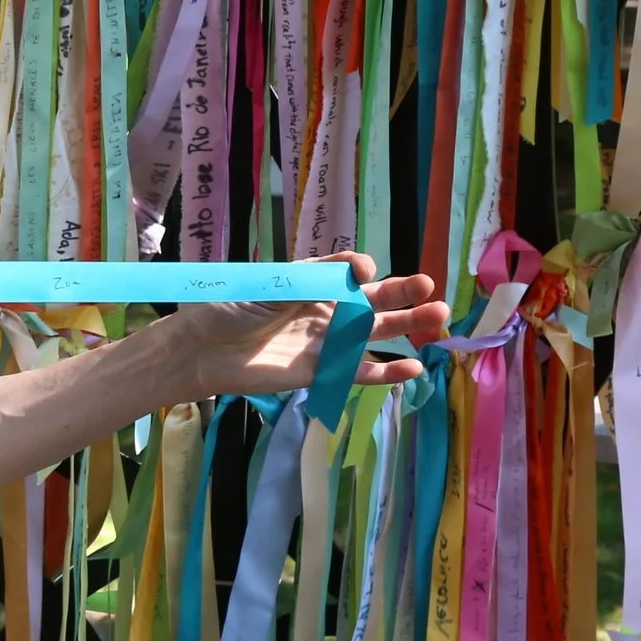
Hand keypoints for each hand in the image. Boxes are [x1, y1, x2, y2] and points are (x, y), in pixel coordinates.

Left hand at [166, 252, 449, 403]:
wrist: (200, 352)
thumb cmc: (225, 309)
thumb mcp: (266, 284)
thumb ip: (310, 279)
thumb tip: (358, 269)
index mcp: (308, 283)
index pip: (346, 271)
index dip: (359, 268)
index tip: (364, 270)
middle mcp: (323, 310)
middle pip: (372, 300)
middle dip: (402, 293)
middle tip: (430, 287)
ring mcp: (325, 341)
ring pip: (375, 333)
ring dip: (407, 326)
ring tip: (439, 316)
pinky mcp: (321, 371)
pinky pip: (360, 370)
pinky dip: (387, 371)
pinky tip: (414, 367)